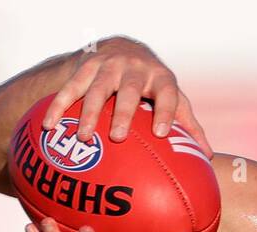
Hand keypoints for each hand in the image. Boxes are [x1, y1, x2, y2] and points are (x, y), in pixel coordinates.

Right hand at [42, 36, 211, 153]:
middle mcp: (135, 69)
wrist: (121, 49)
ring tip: (85, 139)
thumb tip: (207, 156)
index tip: (162, 134)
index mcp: (160, 78)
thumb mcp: (170, 98)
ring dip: (89, 114)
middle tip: (119, 136)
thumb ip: (187, 125)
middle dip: (124, 112)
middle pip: (129, 89)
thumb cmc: (152, 85)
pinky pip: (69, 88)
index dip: (165, 112)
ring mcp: (107, 67)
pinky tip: (50, 126)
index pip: (167, 93)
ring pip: (97, 89)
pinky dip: (59, 106)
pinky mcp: (85, 68)